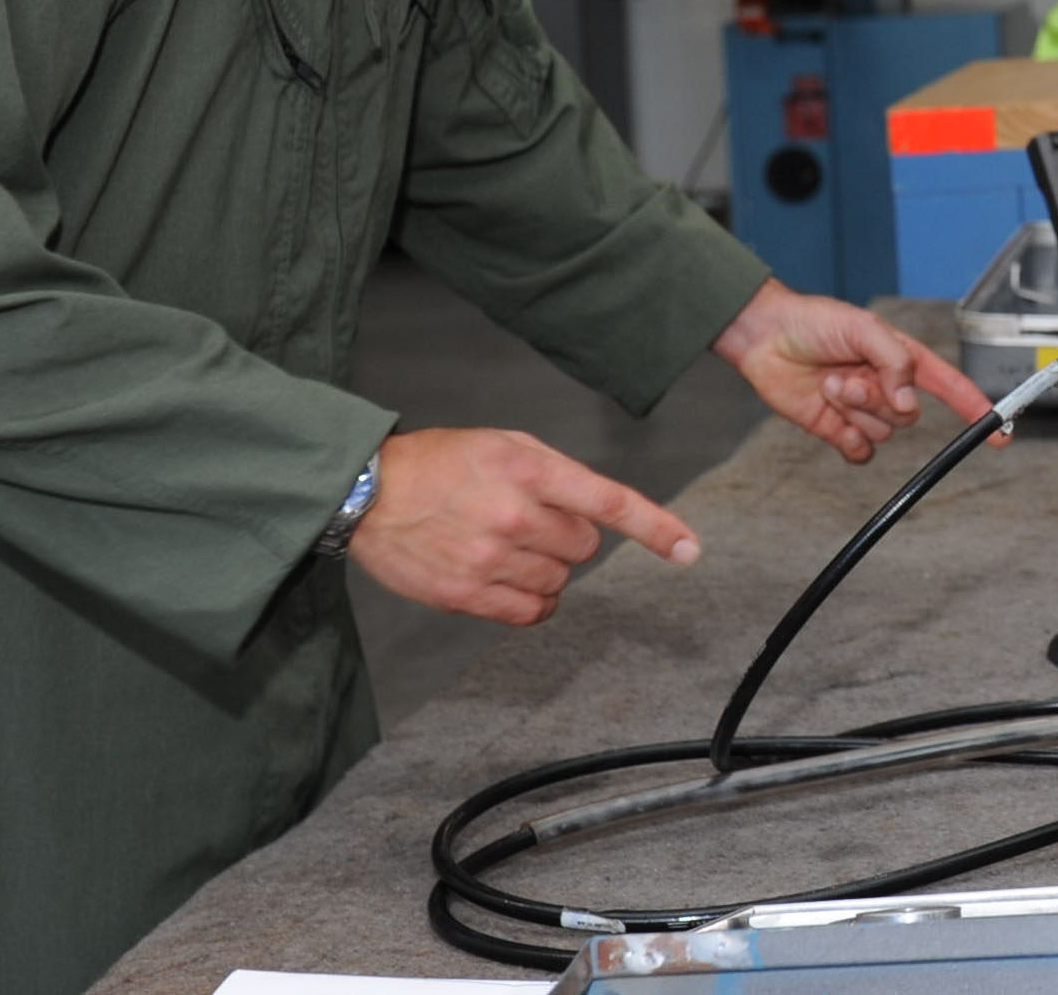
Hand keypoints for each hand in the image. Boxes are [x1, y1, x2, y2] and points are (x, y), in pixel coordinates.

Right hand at [348, 426, 697, 625]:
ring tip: (505, 545)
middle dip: (567, 537)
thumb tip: (599, 514)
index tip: (689, 551)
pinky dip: (533, 601)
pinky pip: (531, 613)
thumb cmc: (442, 463)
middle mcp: (513, 515)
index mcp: (528, 468)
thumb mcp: (506, 444)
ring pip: (560, 582)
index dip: (656, 528)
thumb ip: (556, 475)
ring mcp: (488, 558)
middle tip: (528, 521)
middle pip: (585, 548)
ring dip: (546, 569)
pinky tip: (507, 579)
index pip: (608, 502)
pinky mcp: (465, 594)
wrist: (368, 491)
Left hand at [712, 279, 1001, 463]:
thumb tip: (908, 401)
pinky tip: (832, 417)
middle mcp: (886, 386)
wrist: (766, 337)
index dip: (975, 406)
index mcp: (902, 359)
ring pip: (882, 433)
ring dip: (856, 412)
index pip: (949, 386)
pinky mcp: (838, 429)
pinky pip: (861, 452)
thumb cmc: (814, 321)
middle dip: (878, 400)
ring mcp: (863, 410)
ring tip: (829, 384)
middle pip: (908, 415)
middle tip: (847, 378)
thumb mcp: (863, 327)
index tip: (999, 430)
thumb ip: (895, 362)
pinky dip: (849, 440)